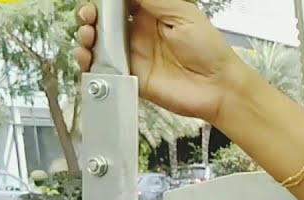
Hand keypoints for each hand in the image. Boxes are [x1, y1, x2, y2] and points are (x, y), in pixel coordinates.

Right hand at [74, 1, 241, 123]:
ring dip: (85, 36)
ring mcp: (133, 56)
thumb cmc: (209, 49)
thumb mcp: (181, 13)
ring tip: (87, 34)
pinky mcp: (131, 78)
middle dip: (89, 15)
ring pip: (98, 44)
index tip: (97, 1)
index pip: (118, 3)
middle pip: (102, 21)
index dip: (104, 1)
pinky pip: (103, 70)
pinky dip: (88, 63)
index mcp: (151, 14)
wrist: (218, 87)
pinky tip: (87, 56)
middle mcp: (138, 34)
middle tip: (89, 16)